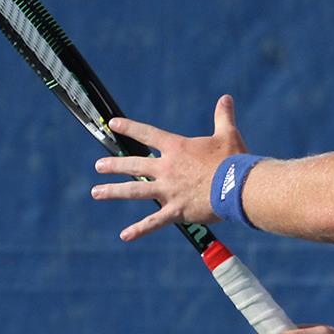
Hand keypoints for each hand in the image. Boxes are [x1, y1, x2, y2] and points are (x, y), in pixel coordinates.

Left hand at [90, 94, 247, 240]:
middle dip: (114, 165)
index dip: (129, 128)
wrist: (237, 187)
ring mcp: (169, 190)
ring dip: (114, 191)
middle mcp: (167, 168)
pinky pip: (154, 222)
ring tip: (96, 192)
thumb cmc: (233, 160)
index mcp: (177, 148)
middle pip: (134, 164)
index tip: (113, 124)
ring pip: (135, 190)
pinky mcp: (176, 210)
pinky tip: (124, 235)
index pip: (148, 134)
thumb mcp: (228, 134)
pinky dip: (139, 230)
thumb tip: (226, 98)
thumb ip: (223, 116)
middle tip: (99, 166)